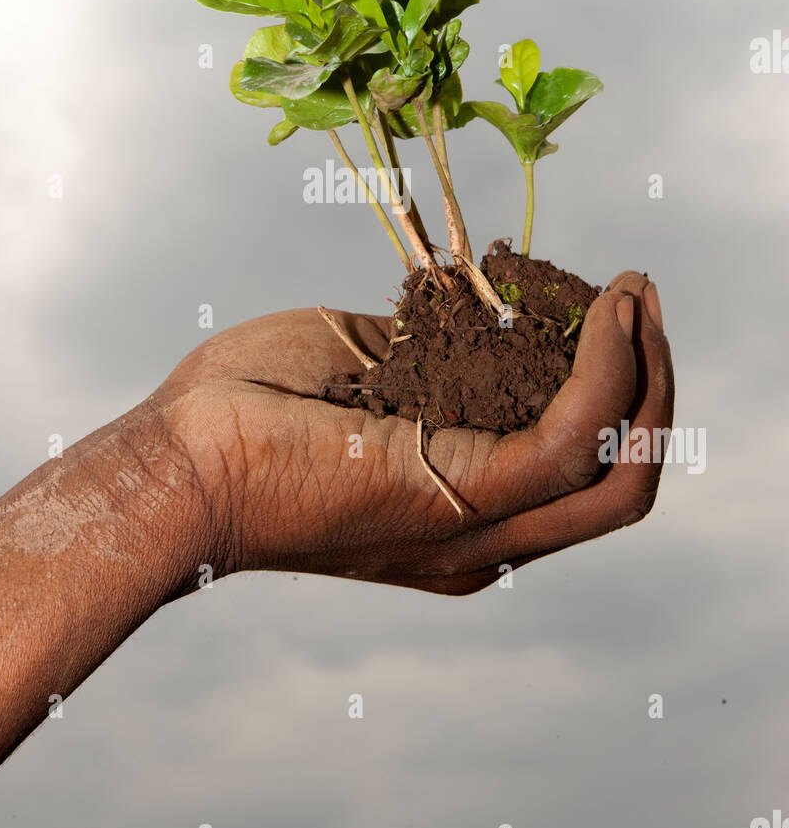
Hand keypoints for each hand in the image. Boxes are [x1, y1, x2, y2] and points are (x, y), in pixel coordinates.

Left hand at [154, 271, 672, 594]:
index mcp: (457, 510)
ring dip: (644, 368)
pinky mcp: (461, 491)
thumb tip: (471, 307)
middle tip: (644, 299)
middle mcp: (482, 536)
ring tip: (635, 291)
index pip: (577, 469)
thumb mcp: (364, 373)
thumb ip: (431, 360)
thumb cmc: (245, 413)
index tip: (613, 309)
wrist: (175, 462)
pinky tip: (606, 307)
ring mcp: (476, 522)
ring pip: (620, 465)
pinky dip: (608, 365)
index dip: (613, 392)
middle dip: (653, 385)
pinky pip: (576, 432)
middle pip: (622, 480)